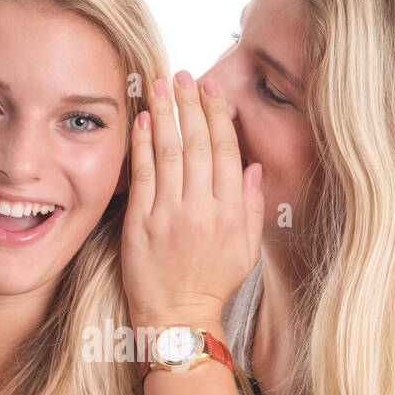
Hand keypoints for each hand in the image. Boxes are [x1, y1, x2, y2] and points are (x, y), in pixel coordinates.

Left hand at [121, 71, 263, 332]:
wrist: (178, 319)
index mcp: (231, 213)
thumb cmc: (212, 286)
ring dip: (165, 113)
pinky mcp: (141, 223)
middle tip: (185, 75)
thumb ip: (251, 207)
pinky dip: (142, 144)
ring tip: (161, 84)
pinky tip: (141, 120)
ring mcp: (170, 215)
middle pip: (199, 144)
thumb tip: (253, 168)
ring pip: (170, 152)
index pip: (227, 151)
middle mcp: (202, 209)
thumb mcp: (246, 250)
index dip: (219, 116)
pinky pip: (143, 175)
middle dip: (192, 104)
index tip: (213, 91)